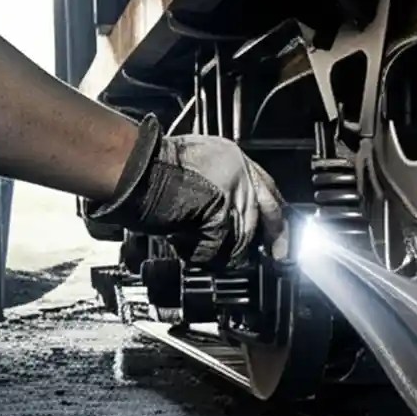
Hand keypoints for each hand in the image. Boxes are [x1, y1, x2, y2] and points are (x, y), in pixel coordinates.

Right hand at [86, 116, 288, 268]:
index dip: (275, 210)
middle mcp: (241, 174)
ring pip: (248, 232)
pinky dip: (216, 255)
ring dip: (239, 249)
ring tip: (230, 258)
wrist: (136, 167)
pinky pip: (225, 244)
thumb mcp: (197, 160)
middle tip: (280, 253)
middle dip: (276, 235)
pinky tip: (206, 256)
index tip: (280, 225)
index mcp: (235, 157)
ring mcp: (232, 195)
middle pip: (269, 211)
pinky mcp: (221, 216)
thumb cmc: (153, 164)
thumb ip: (218, 178)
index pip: (268, 187)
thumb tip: (224, 202)